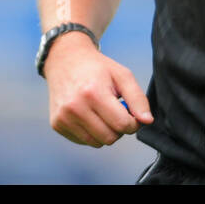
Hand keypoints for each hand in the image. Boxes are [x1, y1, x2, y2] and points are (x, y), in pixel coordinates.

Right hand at [43, 31, 152, 146]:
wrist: (65, 60)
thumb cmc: (97, 68)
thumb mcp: (122, 75)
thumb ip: (138, 98)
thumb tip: (147, 121)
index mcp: (93, 92)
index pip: (122, 124)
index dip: (133, 123)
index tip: (131, 114)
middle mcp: (75, 107)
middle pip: (110, 138)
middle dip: (118, 128)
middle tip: (115, 112)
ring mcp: (63, 117)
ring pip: (96, 143)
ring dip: (104, 132)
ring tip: (101, 112)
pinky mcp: (57, 124)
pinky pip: (83, 141)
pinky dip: (90, 132)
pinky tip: (88, 115)